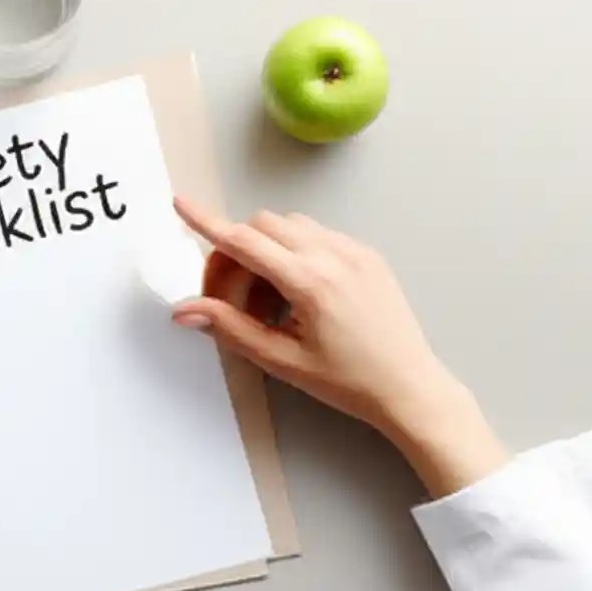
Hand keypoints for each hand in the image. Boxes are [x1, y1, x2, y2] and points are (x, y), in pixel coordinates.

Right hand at [171, 197, 505, 496]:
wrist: (410, 387)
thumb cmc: (349, 382)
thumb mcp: (282, 360)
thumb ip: (229, 328)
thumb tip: (186, 311)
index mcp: (310, 281)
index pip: (243, 241)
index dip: (206, 221)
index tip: (181, 203)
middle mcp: (333, 254)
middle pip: (261, 226)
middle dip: (235, 252)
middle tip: (231, 297)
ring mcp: (354, 250)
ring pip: (288, 226)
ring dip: (265, 250)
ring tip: (269, 300)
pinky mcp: (366, 254)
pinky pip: (316, 235)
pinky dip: (294, 252)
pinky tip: (297, 293)